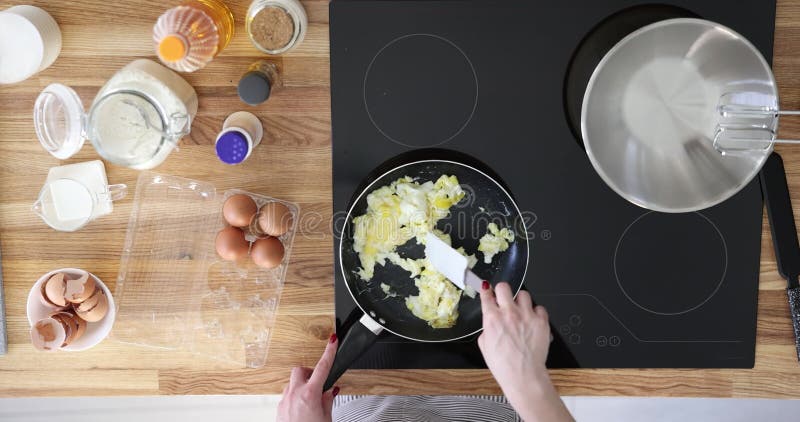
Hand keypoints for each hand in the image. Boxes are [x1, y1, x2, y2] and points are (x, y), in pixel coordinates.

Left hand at [277, 334, 340, 421]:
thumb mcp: (326, 418)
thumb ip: (327, 400)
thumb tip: (330, 391)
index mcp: (309, 394)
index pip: (322, 367)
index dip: (329, 352)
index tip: (332, 341)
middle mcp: (294, 394)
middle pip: (300, 370)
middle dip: (310, 372)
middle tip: (319, 382)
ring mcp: (284, 401)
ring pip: (292, 383)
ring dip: (302, 386)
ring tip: (312, 400)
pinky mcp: (279, 409)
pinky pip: (287, 395)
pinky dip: (296, 397)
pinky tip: (303, 409)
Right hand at [478, 282, 572, 421]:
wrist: (523, 375)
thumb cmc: (504, 365)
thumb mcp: (484, 346)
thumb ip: (487, 328)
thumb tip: (490, 322)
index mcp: (492, 319)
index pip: (486, 295)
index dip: (486, 291)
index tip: (487, 289)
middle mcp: (509, 313)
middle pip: (504, 287)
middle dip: (502, 291)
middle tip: (504, 298)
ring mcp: (526, 316)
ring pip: (523, 294)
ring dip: (520, 301)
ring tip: (521, 311)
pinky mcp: (541, 321)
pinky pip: (540, 308)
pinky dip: (536, 313)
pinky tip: (532, 321)